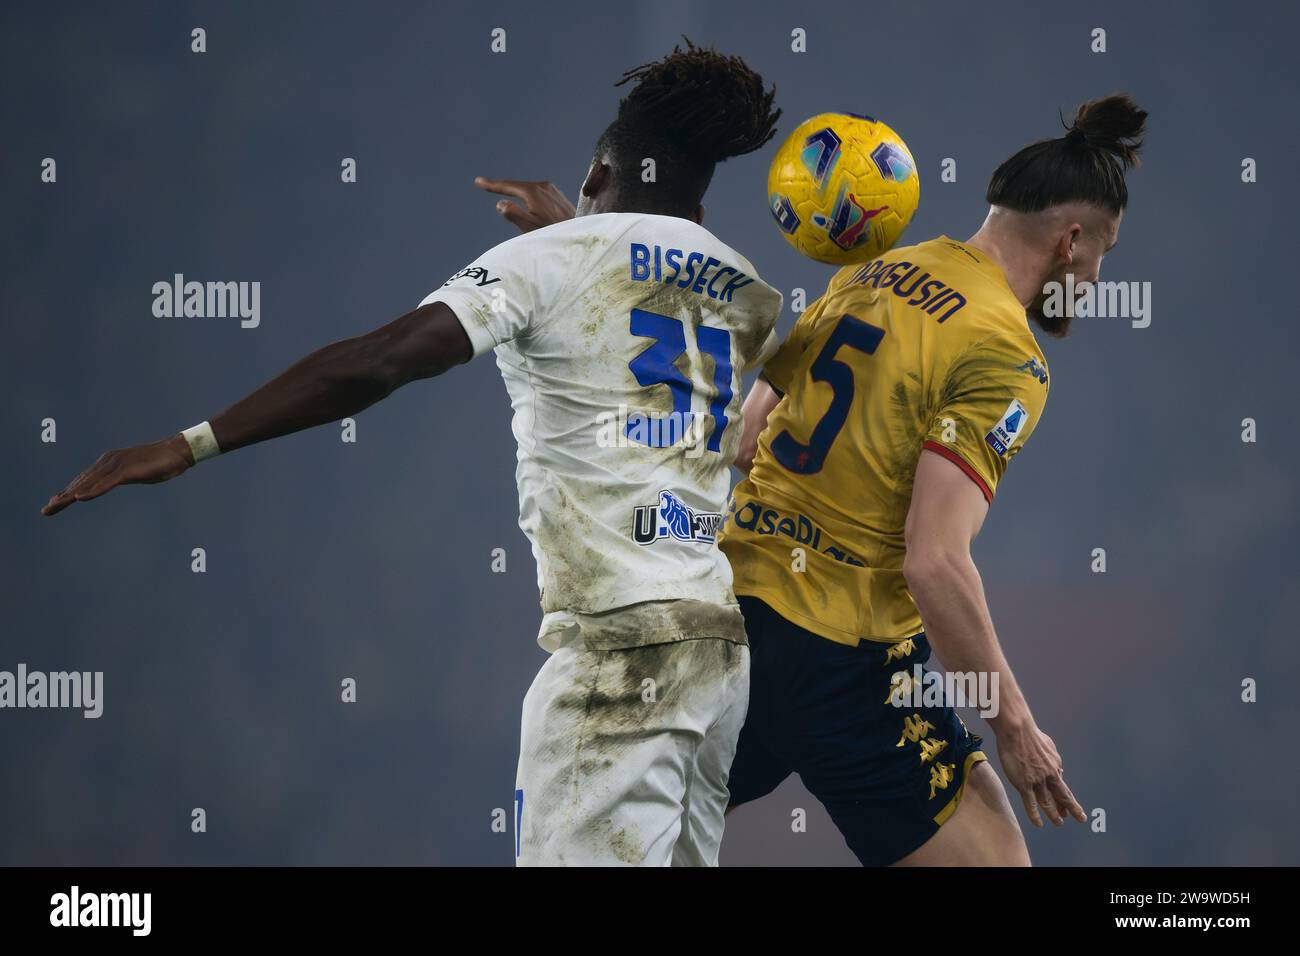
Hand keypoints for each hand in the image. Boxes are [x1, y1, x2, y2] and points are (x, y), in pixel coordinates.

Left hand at [42, 435, 194, 515]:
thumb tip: (117, 482)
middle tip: (46, 510)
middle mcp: (108, 462)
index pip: (85, 480)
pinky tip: (80, 499)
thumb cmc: (161, 462)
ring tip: (55, 505)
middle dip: (63, 497)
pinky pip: (106, 483)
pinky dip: (92, 491)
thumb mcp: (137, 473)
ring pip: (90, 483)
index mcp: (110, 463)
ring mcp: (117, 465)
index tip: (55, 503)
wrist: (179, 451)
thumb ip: (123, 477)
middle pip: (82, 482)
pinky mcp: (127, 470)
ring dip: (71, 496)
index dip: (69, 492)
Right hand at [474, 177, 574, 232]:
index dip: (492, 185)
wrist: (581, 236)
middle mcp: (543, 186)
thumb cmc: (554, 234)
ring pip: (528, 188)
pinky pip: (537, 192)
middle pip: (517, 185)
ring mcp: (552, 190)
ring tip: (502, 190)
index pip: (508, 186)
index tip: (478, 181)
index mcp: (533, 191)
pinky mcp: (558, 196)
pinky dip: (527, 194)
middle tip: (487, 185)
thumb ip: (514, 214)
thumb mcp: (530, 227)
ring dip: (515, 190)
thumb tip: (500, 204)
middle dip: (502, 186)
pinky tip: (525, 199)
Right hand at [996, 723, 1085, 827]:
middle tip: (1079, 818)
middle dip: (1072, 808)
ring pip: (1047, 802)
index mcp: (1055, 765)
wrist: (1017, 730)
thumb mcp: (1049, 746)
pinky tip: (1039, 823)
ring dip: (1054, 814)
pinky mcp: (1024, 784)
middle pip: (1062, 795)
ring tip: (1059, 823)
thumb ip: (1053, 759)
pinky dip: (1035, 815)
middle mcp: (1049, 775)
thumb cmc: (1030, 735)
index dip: (1067, 798)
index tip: (1070, 806)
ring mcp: (1037, 781)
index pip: (1062, 785)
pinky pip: (1030, 803)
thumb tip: (1058, 769)